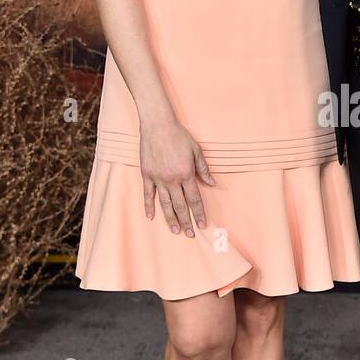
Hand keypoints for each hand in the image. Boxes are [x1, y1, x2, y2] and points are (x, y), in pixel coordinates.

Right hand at [139, 118, 214, 235]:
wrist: (157, 125)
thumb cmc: (179, 136)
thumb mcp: (196, 151)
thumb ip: (204, 169)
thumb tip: (213, 183)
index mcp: (186, 174)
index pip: (194, 199)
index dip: (199, 213)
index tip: (202, 224)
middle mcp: (172, 179)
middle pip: (180, 205)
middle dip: (186, 221)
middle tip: (190, 234)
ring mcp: (158, 178)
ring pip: (165, 204)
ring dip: (170, 218)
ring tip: (175, 230)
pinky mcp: (147, 175)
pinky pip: (148, 194)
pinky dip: (148, 206)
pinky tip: (151, 217)